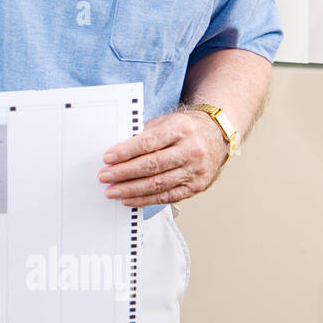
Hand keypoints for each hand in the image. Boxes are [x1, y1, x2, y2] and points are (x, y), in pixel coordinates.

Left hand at [99, 109, 227, 206]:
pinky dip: (146, 200)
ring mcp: (196, 170)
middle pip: (152, 165)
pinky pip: (167, 196)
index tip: (108, 158)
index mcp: (181, 129)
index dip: (126, 152)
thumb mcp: (166, 122)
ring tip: (113, 191)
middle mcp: (191, 150)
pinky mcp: (197, 186)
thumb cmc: (186, 128)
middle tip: (105, 177)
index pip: (148, 143)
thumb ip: (145, 135)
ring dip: (131, 190)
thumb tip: (118, 153)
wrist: (216, 135)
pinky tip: (130, 199)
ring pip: (158, 184)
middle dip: (124, 173)